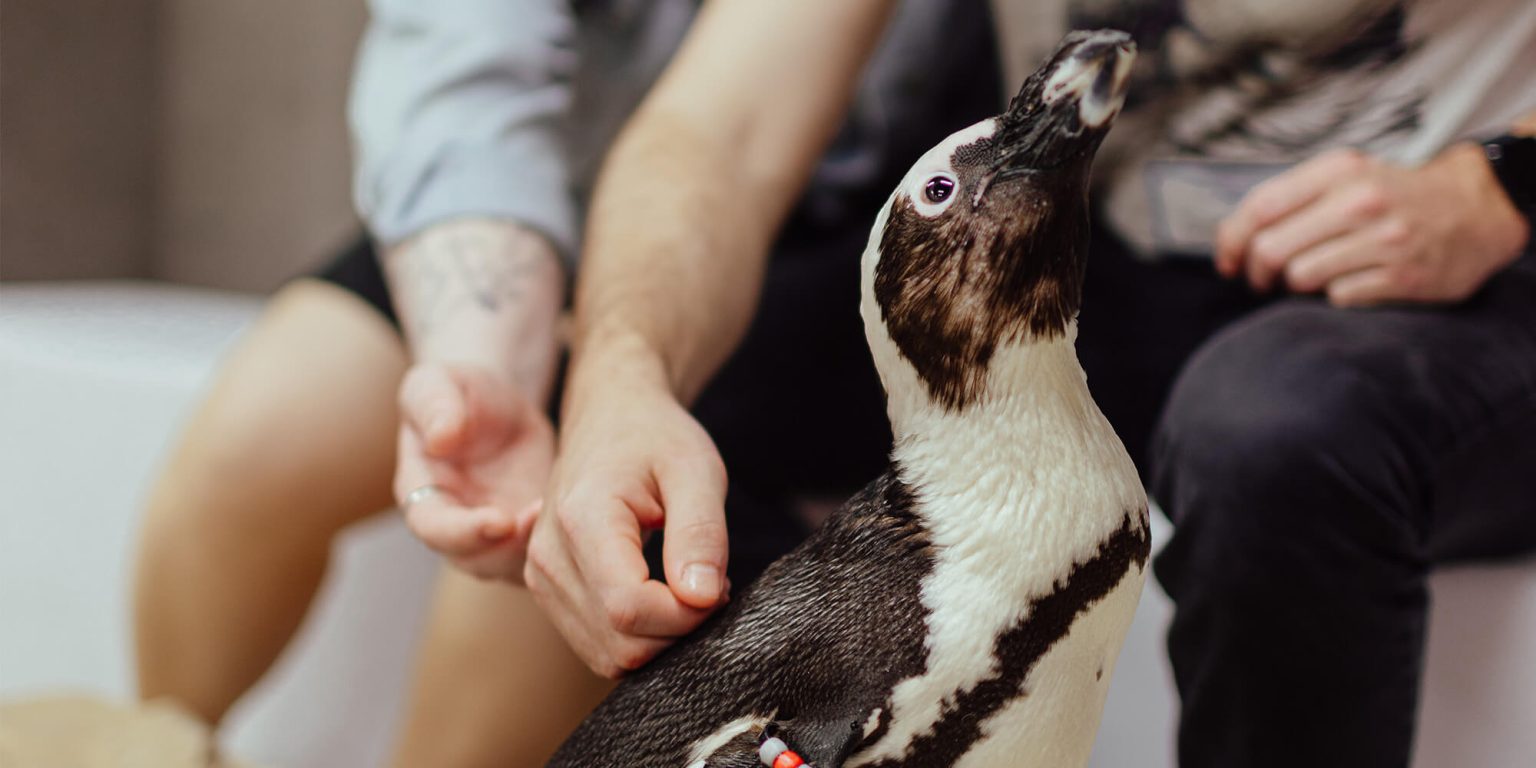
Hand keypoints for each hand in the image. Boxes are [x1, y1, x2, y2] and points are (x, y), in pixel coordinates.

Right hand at [395, 363, 554, 580]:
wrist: (502, 407)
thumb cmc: (461, 393)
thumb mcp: (440, 383)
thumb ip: (434, 406)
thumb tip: (439, 438)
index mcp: (423, 495)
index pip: (433, 528)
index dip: (464, 532)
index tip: (499, 521)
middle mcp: (456, 526)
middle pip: (475, 559)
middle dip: (507, 549)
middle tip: (538, 520)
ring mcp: (495, 537)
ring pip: (513, 565)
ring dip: (538, 549)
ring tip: (562, 512)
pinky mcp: (530, 535)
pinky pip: (545, 557)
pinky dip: (564, 546)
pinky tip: (583, 516)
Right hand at [525, 346, 729, 676]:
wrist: (610, 417)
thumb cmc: (656, 438)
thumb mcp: (696, 470)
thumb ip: (701, 533)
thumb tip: (701, 598)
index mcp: (583, 518)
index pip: (629, 608)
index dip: (685, 615)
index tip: (717, 584)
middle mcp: (549, 555)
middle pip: (619, 642)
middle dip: (678, 629)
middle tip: (707, 581)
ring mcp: (540, 577)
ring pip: (608, 654)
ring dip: (659, 636)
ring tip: (684, 583)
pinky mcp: (547, 591)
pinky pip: (598, 646)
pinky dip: (638, 635)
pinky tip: (660, 594)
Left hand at [1214, 145, 1529, 306]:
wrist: (1475, 210)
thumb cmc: (1393, 197)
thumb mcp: (1346, 177)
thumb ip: (1292, 199)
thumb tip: (1233, 240)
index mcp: (1339, 171)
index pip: (1261, 207)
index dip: (1231, 241)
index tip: (1228, 263)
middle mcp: (1360, 201)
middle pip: (1272, 249)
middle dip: (1257, 272)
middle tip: (1263, 280)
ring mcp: (1384, 240)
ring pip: (1301, 277)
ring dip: (1298, 284)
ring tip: (1317, 274)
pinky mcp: (1403, 276)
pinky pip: (1338, 297)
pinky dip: (1336, 295)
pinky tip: (1355, 280)